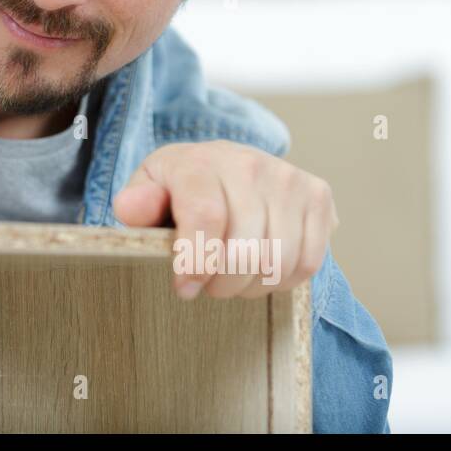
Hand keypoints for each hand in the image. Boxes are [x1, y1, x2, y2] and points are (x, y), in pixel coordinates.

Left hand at [112, 140, 338, 299]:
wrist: (227, 166)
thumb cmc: (183, 187)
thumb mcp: (149, 190)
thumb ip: (137, 203)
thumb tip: (132, 210)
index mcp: (200, 162)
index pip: (206, 216)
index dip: (196, 262)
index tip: (185, 287)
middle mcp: (249, 164)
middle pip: (244, 249)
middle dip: (222, 283)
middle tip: (208, 284)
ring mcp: (289, 179)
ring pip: (278, 261)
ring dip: (251, 285)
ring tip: (231, 277)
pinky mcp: (319, 197)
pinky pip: (308, 262)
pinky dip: (282, 280)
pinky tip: (260, 269)